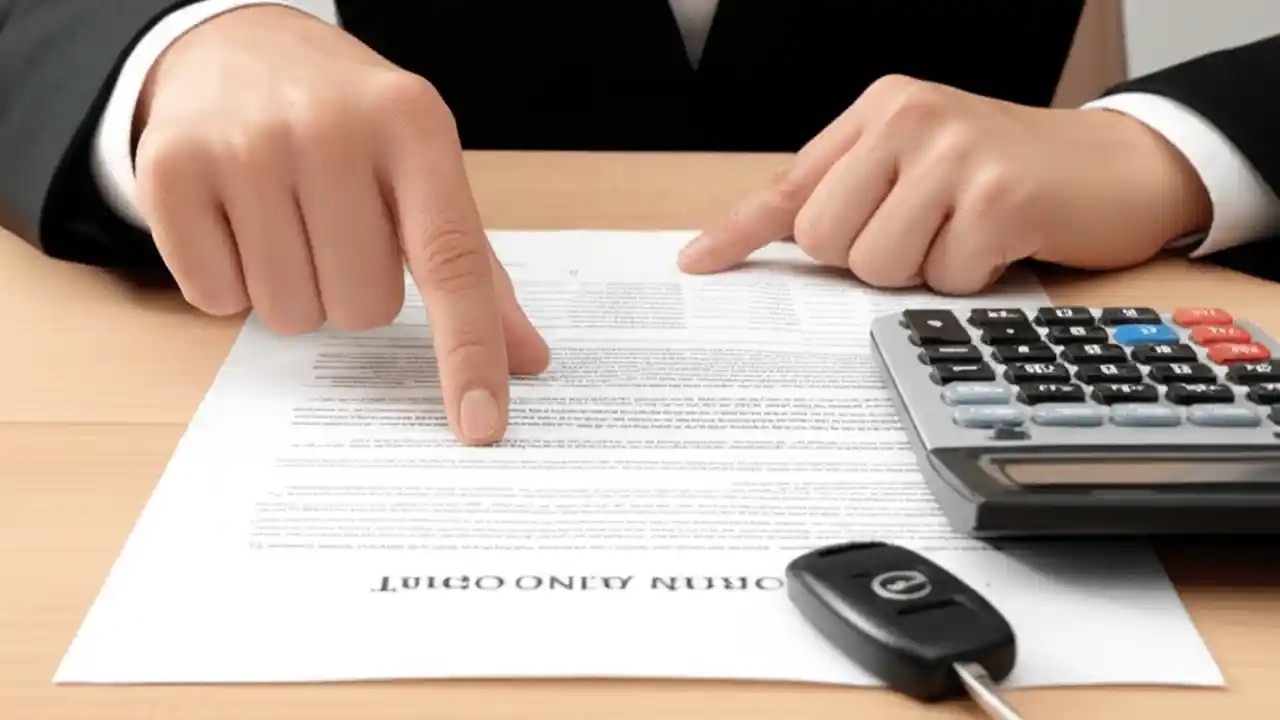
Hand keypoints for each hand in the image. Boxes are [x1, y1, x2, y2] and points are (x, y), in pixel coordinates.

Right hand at [135, 5, 548, 444]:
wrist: (237, 48)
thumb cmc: (350, 126)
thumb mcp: (422, 168)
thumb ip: (475, 268)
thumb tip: (529, 361)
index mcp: (412, 125)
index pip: (451, 262)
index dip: (469, 353)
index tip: (482, 426)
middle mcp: (330, 128)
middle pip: (363, 308)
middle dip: (353, 292)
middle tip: (336, 230)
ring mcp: (245, 144)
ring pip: (290, 313)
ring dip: (294, 290)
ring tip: (286, 219)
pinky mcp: (170, 168)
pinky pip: (216, 298)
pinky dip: (230, 281)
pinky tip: (235, 220)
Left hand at [678, 75, 1212, 293]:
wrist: (1113, 166)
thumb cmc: (1006, 172)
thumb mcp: (919, 161)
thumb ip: (853, 189)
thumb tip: (777, 239)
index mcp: (881, 109)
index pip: (790, 183)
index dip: (740, 230)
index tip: (698, 262)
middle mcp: (911, 119)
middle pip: (825, 237)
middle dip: (867, 257)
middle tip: (922, 233)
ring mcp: (955, 153)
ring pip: (878, 264)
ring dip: (921, 270)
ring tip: (963, 234)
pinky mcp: (998, 196)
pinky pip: (944, 278)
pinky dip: (970, 278)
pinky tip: (1000, 241)